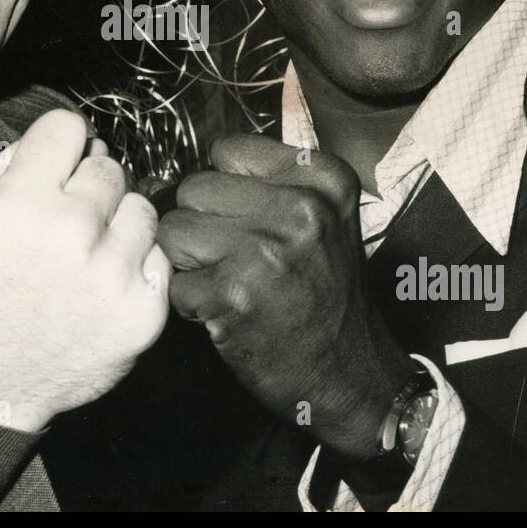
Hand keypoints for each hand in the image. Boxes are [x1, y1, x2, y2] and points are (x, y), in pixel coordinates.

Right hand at [0, 110, 170, 431]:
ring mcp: (113, 274)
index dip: (59, 143)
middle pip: (108, 166)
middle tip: (65, 221)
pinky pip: (158, 257)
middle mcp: (72, 232)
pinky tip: (102, 284)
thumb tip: (44, 141)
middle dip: (86, 186)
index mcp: (21, 203)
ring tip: (86, 253)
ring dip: (117, 223)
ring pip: (141, 208)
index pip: (68, 126)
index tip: (56, 163)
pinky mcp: (143, 311)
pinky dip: (135, 266)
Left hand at [157, 135, 415, 459]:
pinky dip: (191, 304)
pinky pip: (175, 282)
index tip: (247, 221)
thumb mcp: (326, 219)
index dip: (224, 190)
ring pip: (174, 231)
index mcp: (323, 178)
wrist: (352, 376)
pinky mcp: (235, 294)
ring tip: (229, 283)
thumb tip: (206, 166)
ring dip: (190, 264)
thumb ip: (275, 182)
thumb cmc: (326, 297)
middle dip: (201, 226)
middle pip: (193, 189)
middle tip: (235, 260)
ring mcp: (266, 250)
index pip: (227, 151)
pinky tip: (228, 313)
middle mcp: (299, 207)